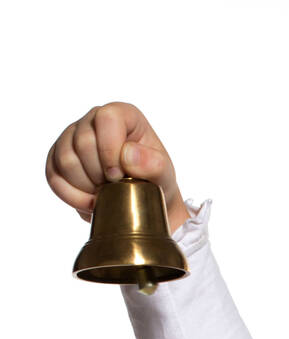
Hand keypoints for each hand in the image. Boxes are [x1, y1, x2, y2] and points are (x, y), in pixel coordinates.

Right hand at [45, 101, 188, 233]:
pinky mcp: (58, 158)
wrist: (141, 202)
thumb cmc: (154, 182)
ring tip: (104, 196)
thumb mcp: (164, 176)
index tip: (119, 176)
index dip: (110, 150)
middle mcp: (93, 120)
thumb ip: (154, 164)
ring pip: (65, 160)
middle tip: (114, 190)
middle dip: (99, 175)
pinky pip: (53, 177)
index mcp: (122, 115)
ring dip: (86, 187)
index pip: (106, 118)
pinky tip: (89, 202)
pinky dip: (71, 196)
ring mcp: (72, 137)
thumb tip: (128, 155)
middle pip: (82, 143)